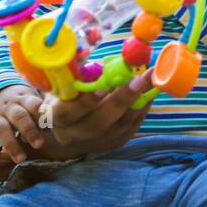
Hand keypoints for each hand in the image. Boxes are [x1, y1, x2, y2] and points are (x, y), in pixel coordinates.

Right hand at [0, 84, 45, 171]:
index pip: (32, 103)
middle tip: (40, 145)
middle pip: (18, 116)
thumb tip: (61, 121)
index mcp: (23, 98)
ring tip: (21, 159)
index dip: (40, 112)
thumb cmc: (19, 101)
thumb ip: (42, 109)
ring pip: (1, 130)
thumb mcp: (29, 98)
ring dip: (11, 145)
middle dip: (29, 131)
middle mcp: (8, 107)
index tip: (49, 121)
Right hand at [38, 73, 154, 156]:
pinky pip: (131, 127)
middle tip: (138, 79)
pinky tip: (149, 91)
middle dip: (121, 100)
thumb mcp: (65, 85)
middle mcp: (74, 135)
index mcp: (57, 119)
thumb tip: (103, 62)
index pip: (69, 112)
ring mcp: (95, 143)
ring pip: (119, 126)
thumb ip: (79, 76)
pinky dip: (141, 109)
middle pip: (98, 123)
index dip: (86, 101)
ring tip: (149, 79)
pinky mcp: (113, 143)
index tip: (103, 85)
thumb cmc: (67, 97)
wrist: (69, 127)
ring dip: (137, 102)